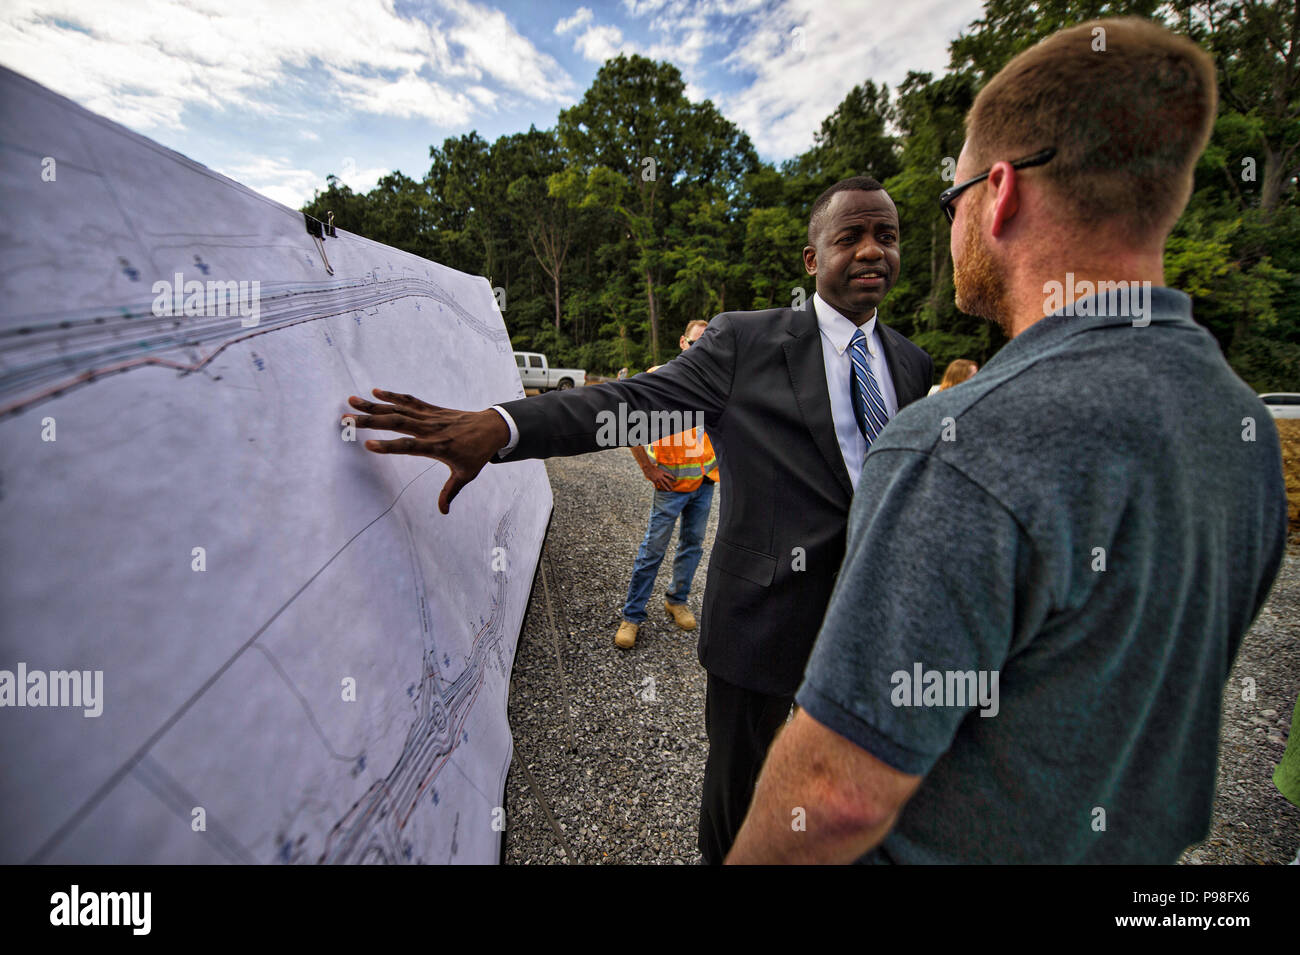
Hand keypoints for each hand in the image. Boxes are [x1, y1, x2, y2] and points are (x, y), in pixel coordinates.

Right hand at [345, 389, 509, 513]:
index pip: (408, 446)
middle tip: (346, 419)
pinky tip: (375, 392)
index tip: (368, 445)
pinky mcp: (432, 409)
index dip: (388, 446)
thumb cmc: (477, 453)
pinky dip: (392, 396)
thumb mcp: (466, 475)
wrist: (492, 428)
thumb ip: (450, 491)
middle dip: (370, 421)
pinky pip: (410, 401)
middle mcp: (430, 429)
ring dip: (374, 405)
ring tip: (352, 400)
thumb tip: (443, 511)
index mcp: (437, 446)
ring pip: (399, 409)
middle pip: (396, 423)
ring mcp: (430, 417)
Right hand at [643, 464, 675, 491]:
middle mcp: (661, 476)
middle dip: (670, 485)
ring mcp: (658, 478)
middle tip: (672, 488)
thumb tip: (657, 467)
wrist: (647, 467)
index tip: (675, 479)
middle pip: (667, 481)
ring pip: (663, 484)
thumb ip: (658, 469)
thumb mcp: (656, 467)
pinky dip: (657, 488)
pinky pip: (656, 485)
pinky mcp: (654, 480)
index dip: (672, 477)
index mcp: (662, 472)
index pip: (668, 475)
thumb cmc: (651, 466)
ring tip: (668, 490)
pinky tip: (658, 490)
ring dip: (666, 488)